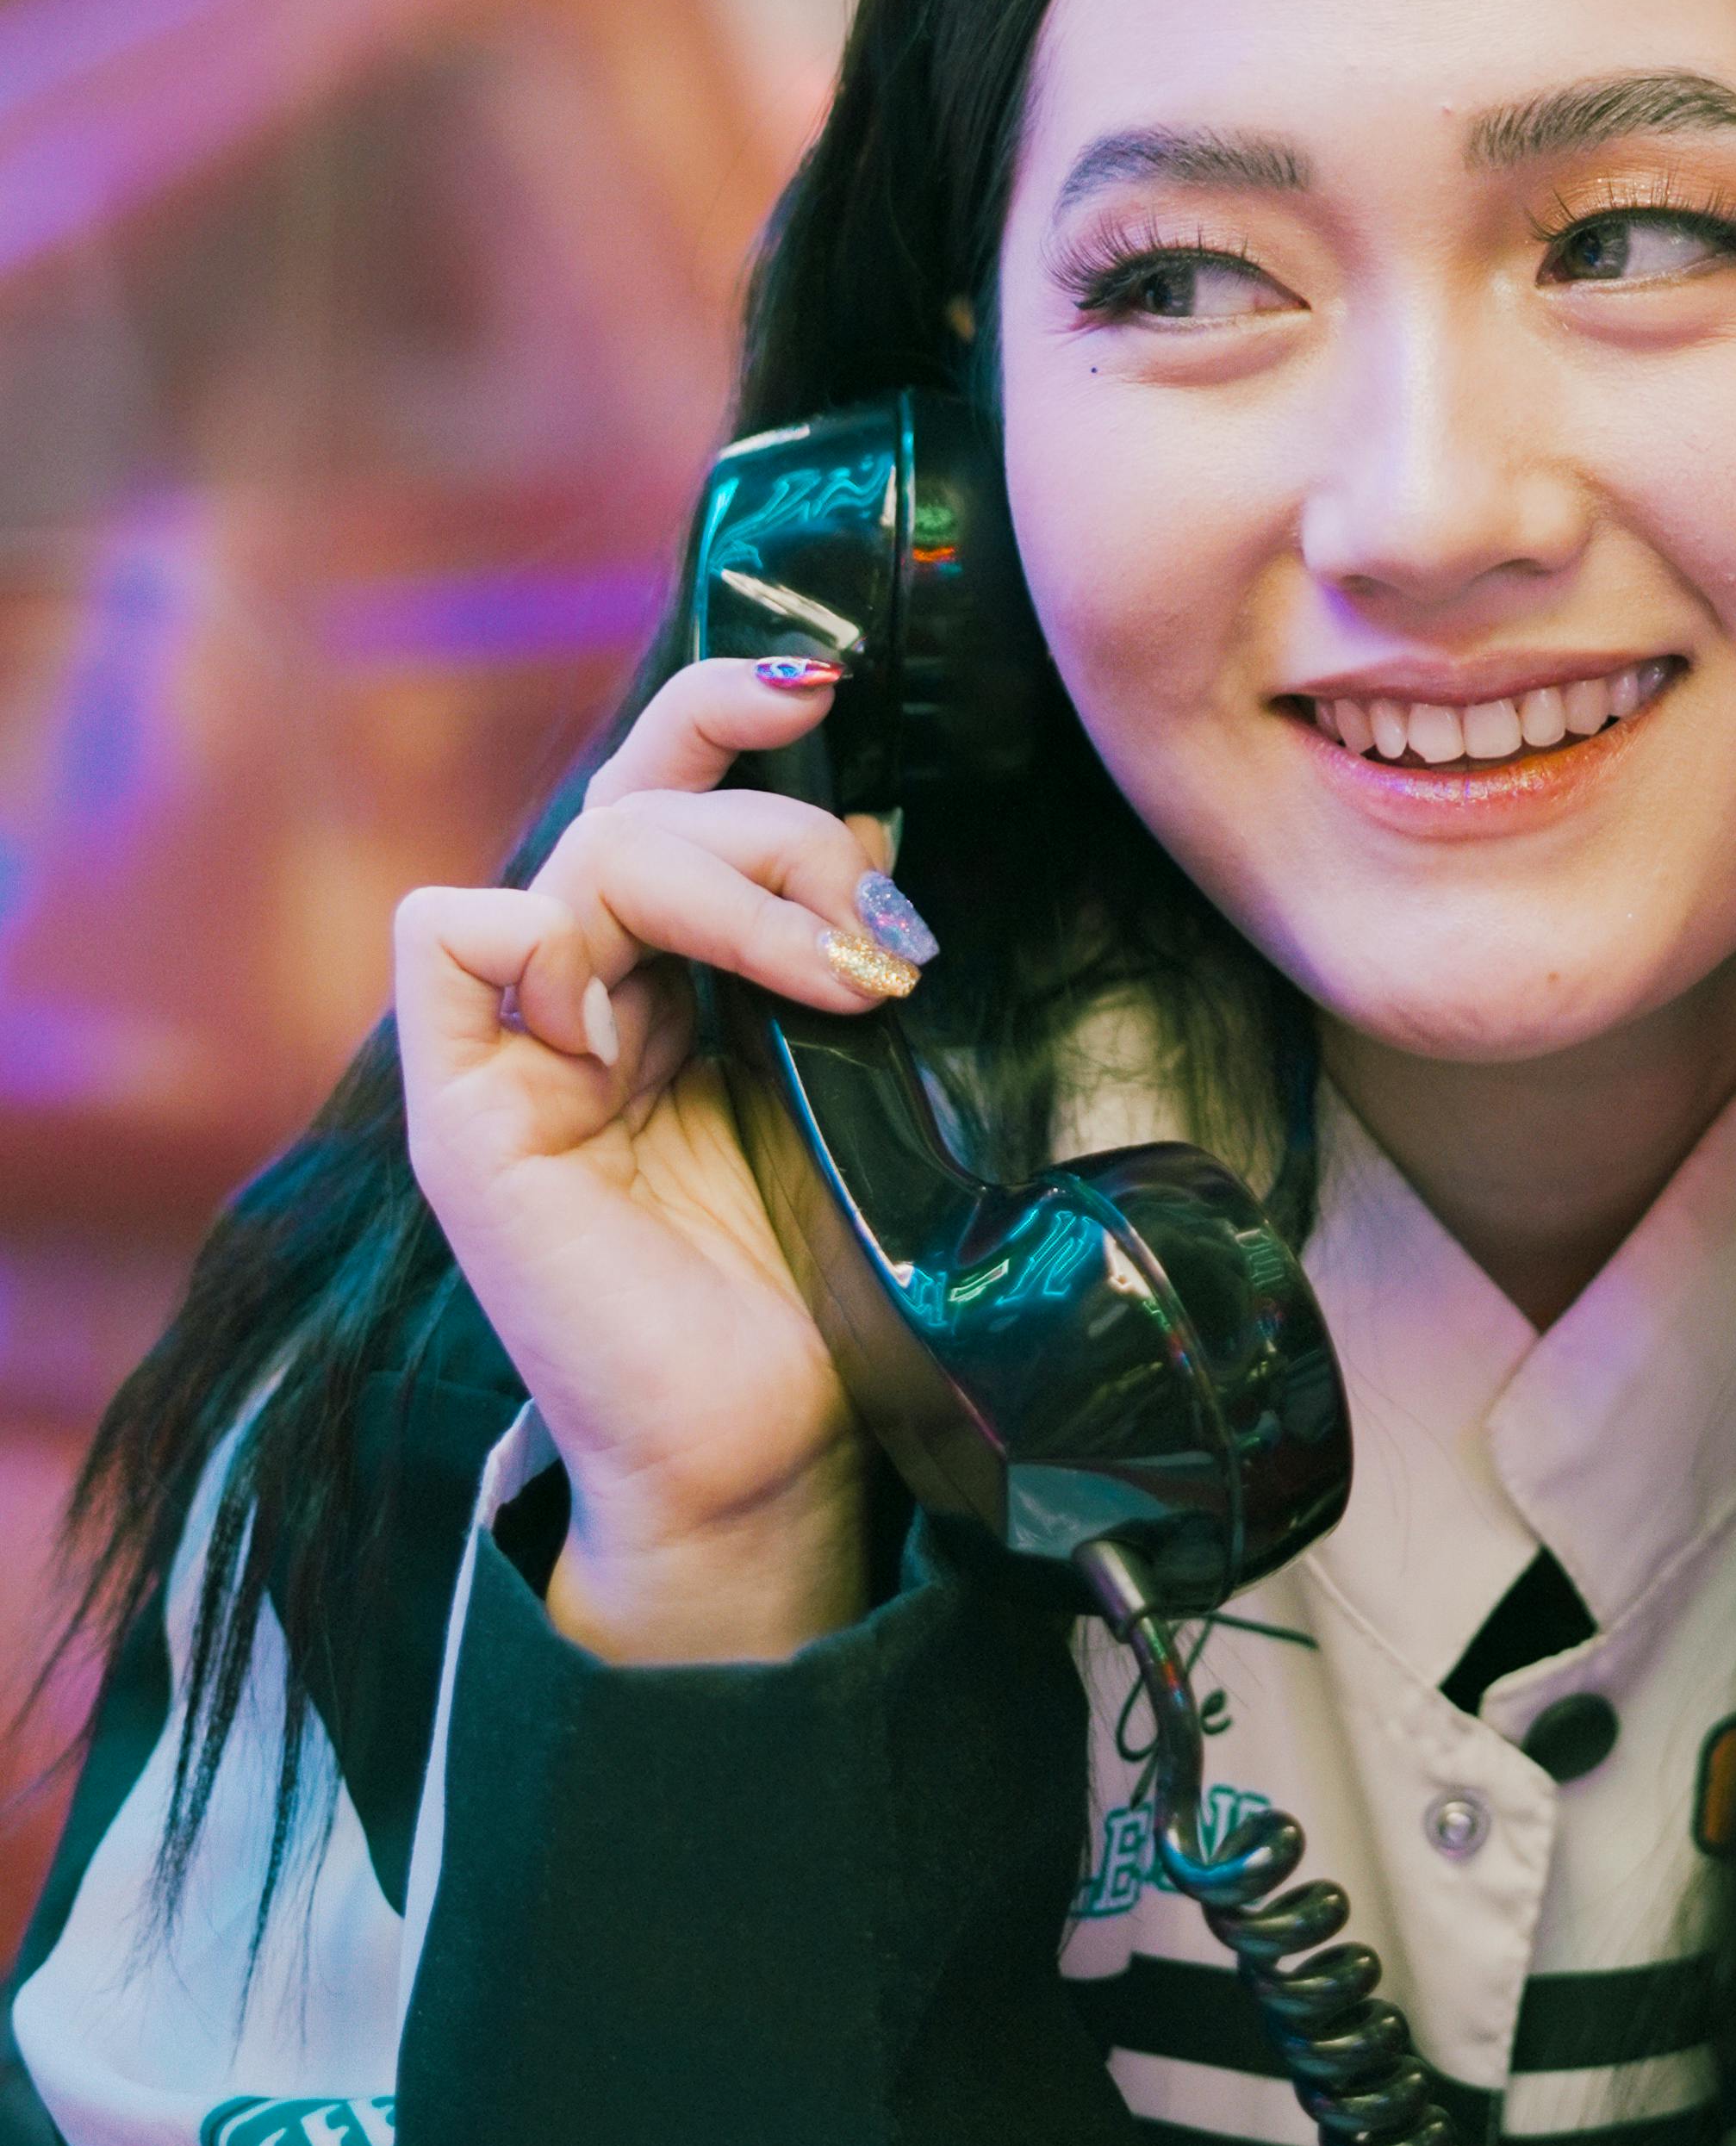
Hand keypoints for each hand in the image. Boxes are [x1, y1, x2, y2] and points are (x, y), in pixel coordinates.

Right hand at [394, 658, 939, 1665]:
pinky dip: (544, 931)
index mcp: (669, 971)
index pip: (668, 775)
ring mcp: (516, 1052)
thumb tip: (881, 815)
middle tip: (876, 921)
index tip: (838, 690)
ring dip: (734, 879)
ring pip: (590, 850)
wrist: (774, 1455)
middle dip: (775, 817)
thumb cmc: (821, 1275)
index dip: (734, 707)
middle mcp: (582, 991)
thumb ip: (832, 944)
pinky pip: (444, 940)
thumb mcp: (848, 1069)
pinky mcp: (469, 1125)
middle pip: (636, 792)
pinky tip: (642, 1020)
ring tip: (843, 976)